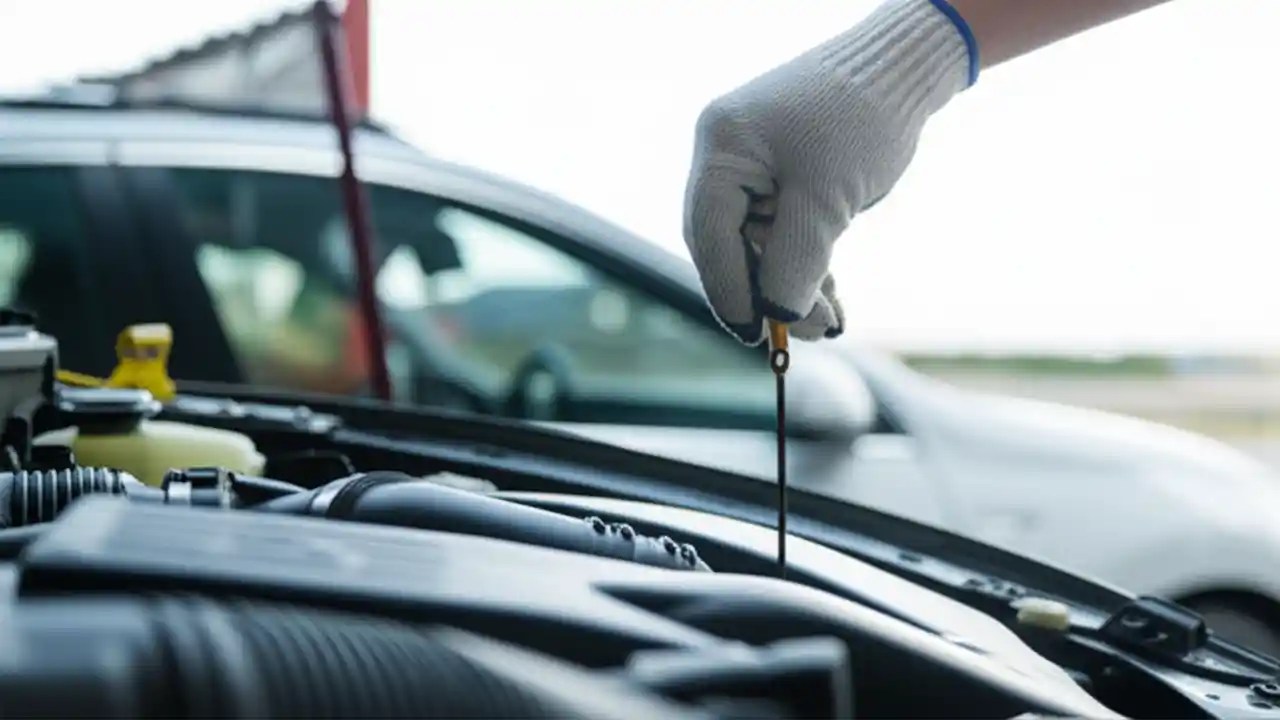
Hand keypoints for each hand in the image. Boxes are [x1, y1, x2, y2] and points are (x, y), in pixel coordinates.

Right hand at [683, 0, 975, 344]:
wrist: (904, 69)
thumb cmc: (861, 118)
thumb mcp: (827, 198)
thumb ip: (796, 261)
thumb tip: (779, 318)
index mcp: (721, 149)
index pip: (709, 234)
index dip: (728, 289)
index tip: (751, 333)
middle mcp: (729, 158)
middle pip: (731, 244)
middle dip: (765, 292)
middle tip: (799, 334)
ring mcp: (756, 167)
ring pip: (762, 245)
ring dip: (792, 286)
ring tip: (829, 323)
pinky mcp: (786, 177)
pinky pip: (785, 232)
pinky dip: (806, 265)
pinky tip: (830, 301)